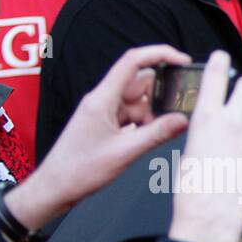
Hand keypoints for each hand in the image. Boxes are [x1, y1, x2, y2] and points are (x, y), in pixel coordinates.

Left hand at [7, 44, 191, 229]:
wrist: (57, 186)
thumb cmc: (81, 169)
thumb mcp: (125, 152)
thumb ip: (157, 134)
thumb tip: (184, 120)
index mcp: (103, 99)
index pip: (133, 62)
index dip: (159, 55)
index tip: (183, 60)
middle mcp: (104, 100)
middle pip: (140, 83)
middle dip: (162, 94)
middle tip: (181, 110)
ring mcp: (105, 112)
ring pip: (139, 102)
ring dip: (155, 114)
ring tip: (165, 132)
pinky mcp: (107, 124)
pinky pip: (133, 116)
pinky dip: (147, 124)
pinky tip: (153, 137)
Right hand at [166, 51, 241, 241]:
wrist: (211, 214)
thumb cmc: (192, 186)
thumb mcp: (189, 147)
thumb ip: (205, 128)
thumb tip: (213, 120)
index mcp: (205, 116)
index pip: (215, 73)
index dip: (218, 61)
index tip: (220, 57)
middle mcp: (232, 121)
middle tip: (237, 95)